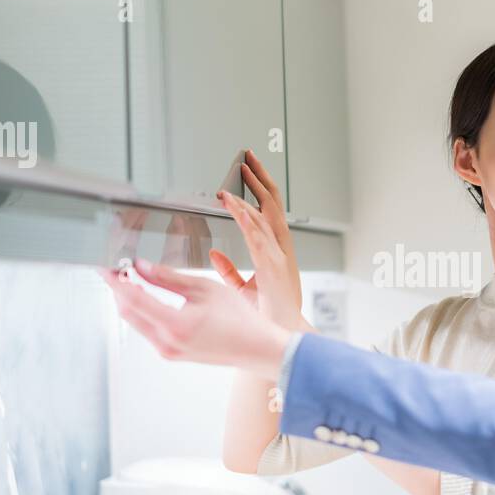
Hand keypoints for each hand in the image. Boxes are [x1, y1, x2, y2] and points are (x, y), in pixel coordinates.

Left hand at [98, 258, 292, 377]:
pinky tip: (146, 298)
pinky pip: (148, 331)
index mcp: (175, 324)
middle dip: (118, 290)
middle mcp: (167, 342)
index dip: (115, 281)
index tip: (105, 267)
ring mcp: (168, 351)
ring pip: (136, 322)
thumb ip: (168, 277)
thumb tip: (142, 267)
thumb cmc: (240, 319)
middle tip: (117, 269)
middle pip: (128, 312)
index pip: (132, 299)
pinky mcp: (172, 354)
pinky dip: (142, 313)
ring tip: (130, 280)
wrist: (256, 348)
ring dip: (129, 301)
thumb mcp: (204, 288)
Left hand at [215, 148, 300, 309]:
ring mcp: (279, 257)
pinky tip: (237, 205)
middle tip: (248, 157)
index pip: (269, 211)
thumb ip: (229, 269)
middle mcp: (281, 249)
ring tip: (241, 172)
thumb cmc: (266, 316)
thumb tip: (214, 253)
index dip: (260, 188)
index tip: (249, 169)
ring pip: (266, 215)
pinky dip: (248, 218)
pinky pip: (259, 237)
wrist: (280, 336)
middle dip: (261, 179)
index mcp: (277, 251)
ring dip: (252, 191)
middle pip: (273, 205)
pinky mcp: (272, 268)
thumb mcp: (242, 288)